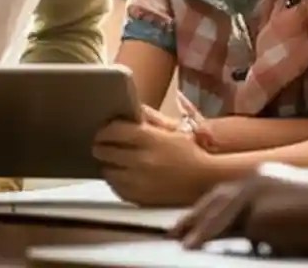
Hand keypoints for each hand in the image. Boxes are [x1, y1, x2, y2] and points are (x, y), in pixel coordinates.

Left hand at [93, 118, 223, 206]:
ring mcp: (138, 182)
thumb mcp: (173, 128)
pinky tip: (123, 175)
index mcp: (149, 139)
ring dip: (108, 164)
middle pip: (104, 151)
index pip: (113, 131)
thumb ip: (151, 117)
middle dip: (101, 146)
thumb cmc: (189, 151)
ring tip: (114, 161)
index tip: (105, 130)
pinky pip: (116, 188)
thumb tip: (131, 109)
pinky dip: (116, 181)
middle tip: (103, 144)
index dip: (105, 130)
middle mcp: (141, 160)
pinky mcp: (139, 198)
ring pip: (106, 171)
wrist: (206, 180)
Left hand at [170, 170, 307, 258]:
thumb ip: (274, 224)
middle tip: (171, 233)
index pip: (228, 197)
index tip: (190, 224)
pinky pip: (225, 228)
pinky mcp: (258, 210)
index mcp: (266, 180)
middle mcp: (256, 181)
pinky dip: (205, 237)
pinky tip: (191, 249)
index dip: (207, 211)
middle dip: (192, 218)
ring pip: (215, 213)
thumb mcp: (299, 216)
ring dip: (194, 229)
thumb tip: (258, 241)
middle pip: (214, 201)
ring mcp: (255, 192)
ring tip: (177, 244)